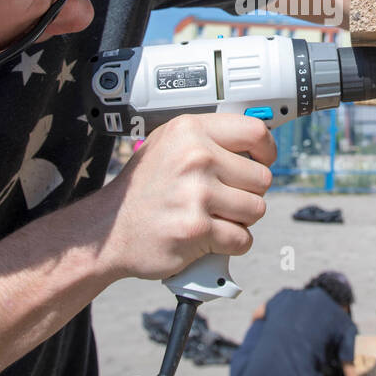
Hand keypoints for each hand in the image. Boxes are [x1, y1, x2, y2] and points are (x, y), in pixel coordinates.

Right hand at [96, 113, 275, 280]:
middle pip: (262, 177)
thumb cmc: (143, 189)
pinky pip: (242, 239)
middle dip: (247, 193)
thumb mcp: (167, 145)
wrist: (108, 230)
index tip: (261, 160)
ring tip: (211, 216)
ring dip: (240, 219)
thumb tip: (255, 143)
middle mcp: (195, 158)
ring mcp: (197, 194)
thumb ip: (208, 139)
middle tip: (221, 199)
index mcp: (190, 131)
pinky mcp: (198, 229)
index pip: (255, 132)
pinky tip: (207, 236)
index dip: (266, 150)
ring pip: (257, 209)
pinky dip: (230, 244)